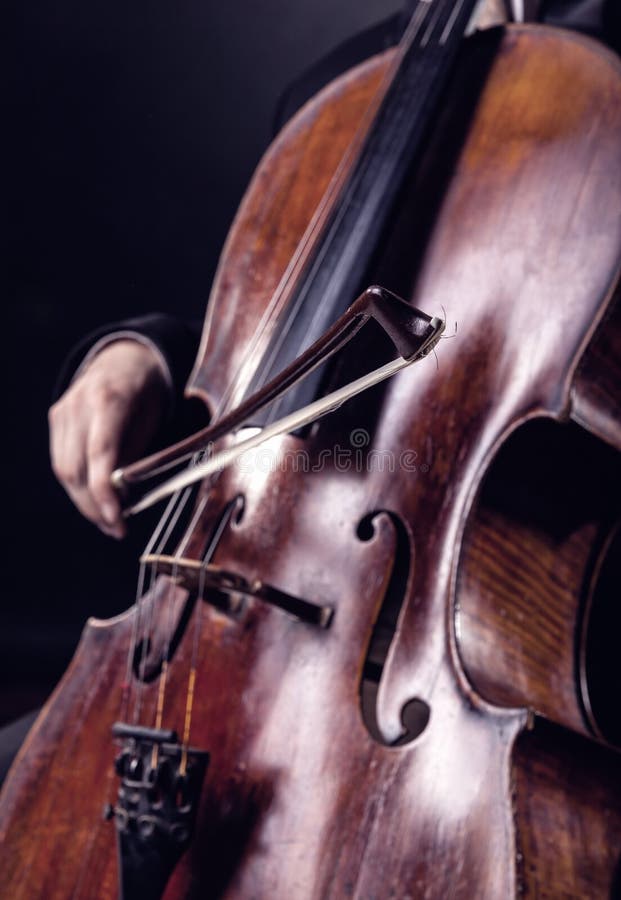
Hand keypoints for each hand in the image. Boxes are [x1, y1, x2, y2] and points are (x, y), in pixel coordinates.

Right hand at [49, 340, 169, 537]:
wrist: (126, 359)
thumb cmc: (147, 392)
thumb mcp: (154, 419)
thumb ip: (135, 454)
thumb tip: (123, 496)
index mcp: (110, 399)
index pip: (100, 454)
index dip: (104, 492)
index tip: (117, 520)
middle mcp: (79, 404)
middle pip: (76, 468)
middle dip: (95, 506)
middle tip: (117, 529)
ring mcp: (63, 410)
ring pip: (64, 469)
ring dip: (84, 501)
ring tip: (108, 521)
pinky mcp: (56, 419)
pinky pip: (61, 461)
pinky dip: (77, 485)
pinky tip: (95, 500)